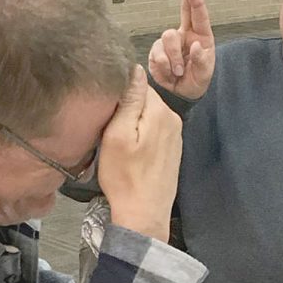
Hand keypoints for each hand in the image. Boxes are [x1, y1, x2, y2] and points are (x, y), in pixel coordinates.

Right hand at [98, 65, 181, 242]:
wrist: (143, 214)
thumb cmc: (124, 177)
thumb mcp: (117, 134)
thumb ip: (129, 99)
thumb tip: (135, 69)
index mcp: (161, 111)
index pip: (138, 84)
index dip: (119, 95)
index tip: (107, 113)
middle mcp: (173, 119)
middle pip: (144, 100)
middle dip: (126, 109)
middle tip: (110, 130)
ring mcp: (175, 136)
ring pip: (148, 116)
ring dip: (133, 124)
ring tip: (119, 143)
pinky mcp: (172, 150)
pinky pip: (154, 131)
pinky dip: (141, 136)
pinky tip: (131, 153)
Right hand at [148, 0, 215, 99]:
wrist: (180, 95)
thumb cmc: (196, 81)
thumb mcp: (204, 74)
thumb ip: (201, 61)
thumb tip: (195, 46)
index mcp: (201, 37)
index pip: (199, 16)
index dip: (196, 0)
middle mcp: (185, 35)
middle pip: (184, 11)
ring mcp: (169, 43)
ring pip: (168, 37)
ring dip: (174, 57)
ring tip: (178, 72)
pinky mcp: (156, 53)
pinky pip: (157, 54)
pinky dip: (164, 66)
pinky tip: (170, 74)